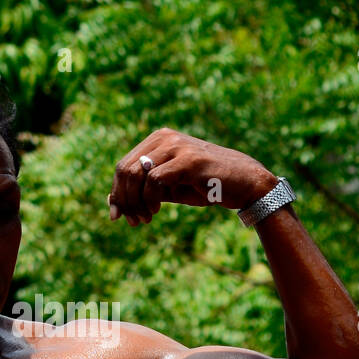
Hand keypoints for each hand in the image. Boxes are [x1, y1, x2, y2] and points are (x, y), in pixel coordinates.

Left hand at [107, 128, 278, 225]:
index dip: (116, 192)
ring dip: (134, 202)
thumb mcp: (169, 189)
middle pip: (125, 169)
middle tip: (131, 221)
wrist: (245, 184)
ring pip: (135, 173)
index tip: (117, 216)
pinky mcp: (187, 160)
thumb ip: (144, 191)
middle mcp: (165, 137)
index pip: (123, 165)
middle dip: (122, 199)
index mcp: (158, 139)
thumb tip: (113, 203)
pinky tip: (154, 212)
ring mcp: (176, 146)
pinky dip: (149, 199)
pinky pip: (154, 180)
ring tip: (143, 219)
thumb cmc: (206, 186)